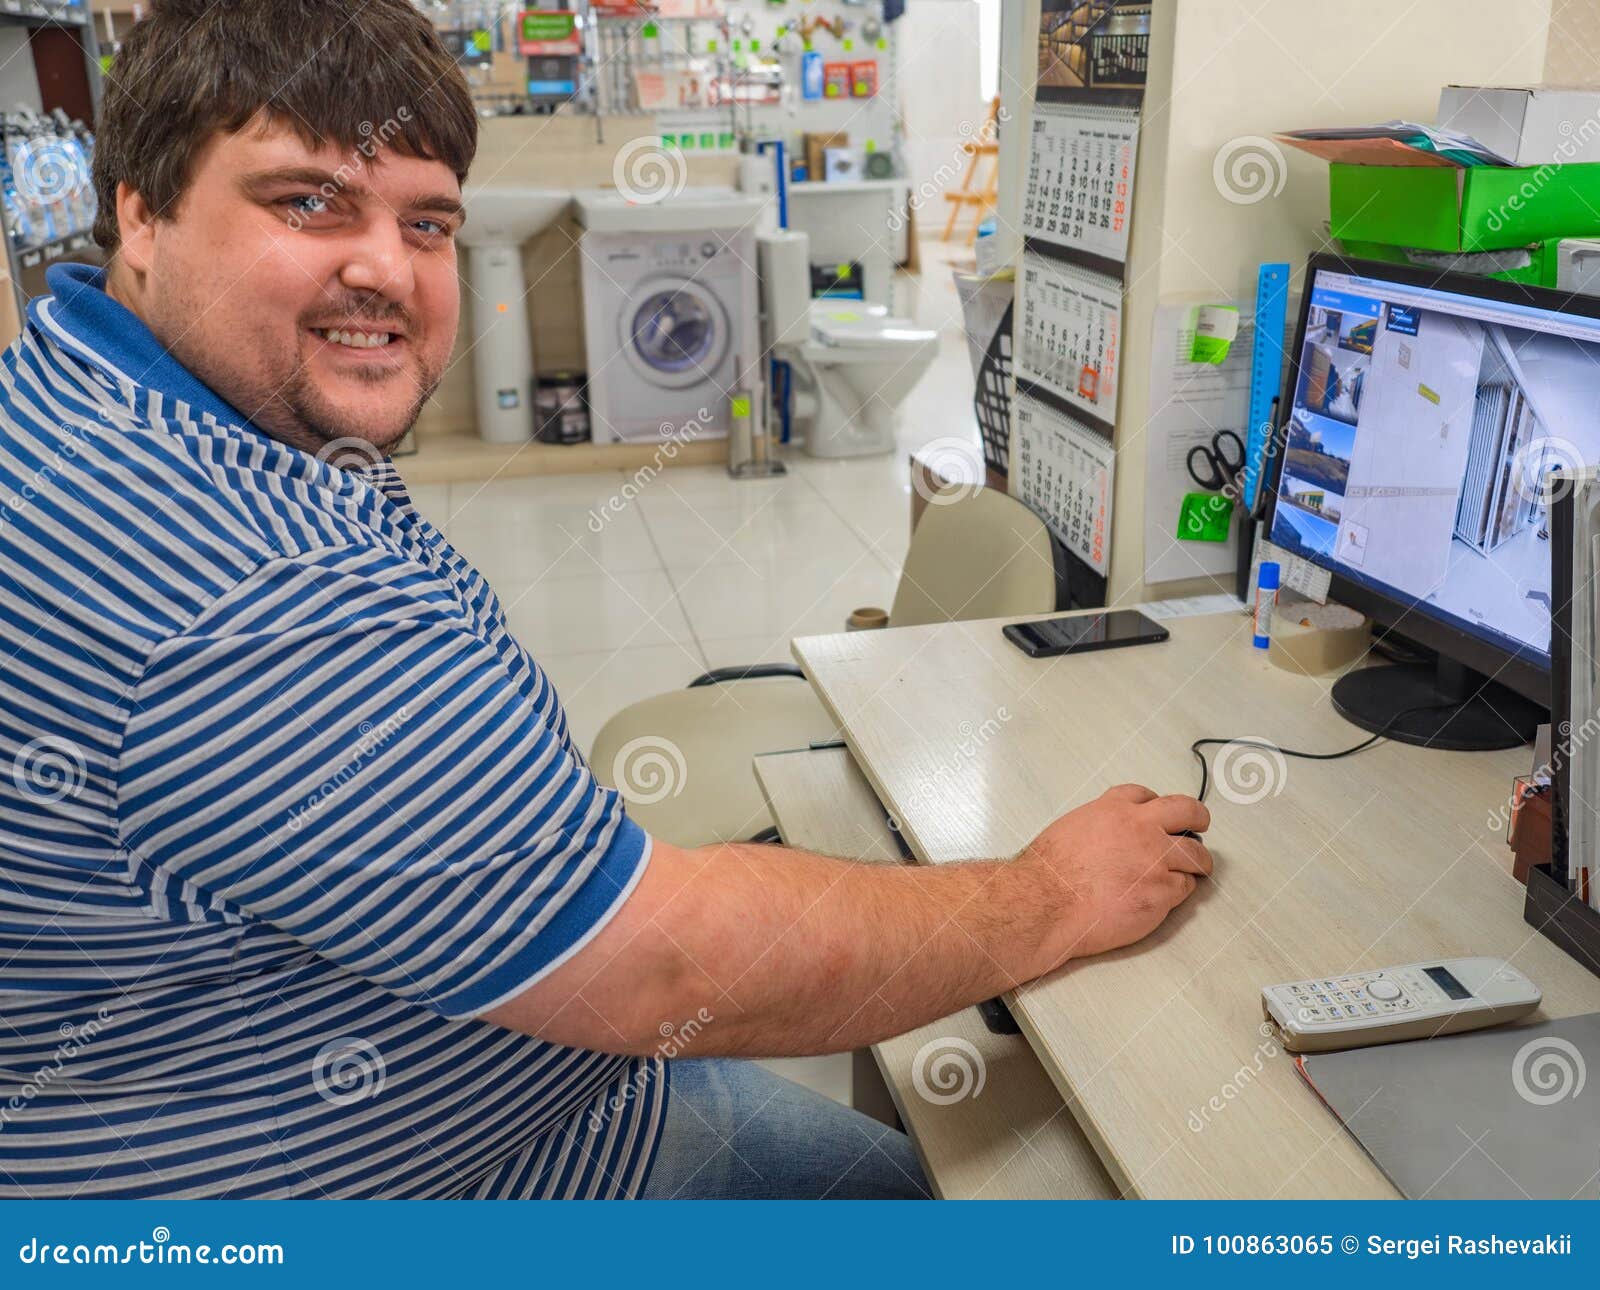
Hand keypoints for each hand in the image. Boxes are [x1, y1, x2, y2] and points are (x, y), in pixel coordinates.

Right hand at [1021, 783, 1211, 972]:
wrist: (1046, 903)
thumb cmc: (1049, 875)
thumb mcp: (1069, 830)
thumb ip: (1097, 827)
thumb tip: (1107, 838)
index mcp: (1113, 810)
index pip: (1145, 796)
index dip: (1156, 806)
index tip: (1161, 815)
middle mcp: (1140, 828)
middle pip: (1187, 811)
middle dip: (1198, 818)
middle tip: (1199, 827)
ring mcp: (1156, 859)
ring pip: (1196, 854)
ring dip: (1197, 862)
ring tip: (1195, 870)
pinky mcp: (1163, 891)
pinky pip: (1185, 888)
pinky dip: (1178, 892)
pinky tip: (1164, 896)